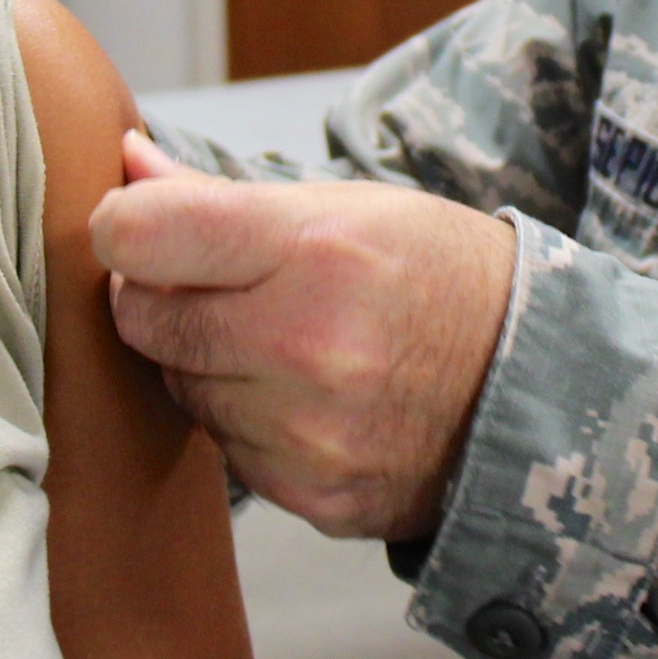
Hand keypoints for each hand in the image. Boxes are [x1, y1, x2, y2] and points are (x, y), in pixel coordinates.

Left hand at [90, 133, 515, 540]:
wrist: (536, 384)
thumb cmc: (434, 275)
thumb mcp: (344, 207)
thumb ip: (217, 193)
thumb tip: (126, 160)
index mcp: (313, 250)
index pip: (138, 236)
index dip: (122, 227)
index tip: (142, 229)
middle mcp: (308, 346)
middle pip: (140, 320)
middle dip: (158, 298)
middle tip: (214, 287)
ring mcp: (311, 433)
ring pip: (180, 390)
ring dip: (204, 364)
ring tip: (280, 341)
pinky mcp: (314, 497)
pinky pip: (227, 452)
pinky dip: (247, 423)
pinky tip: (306, 398)